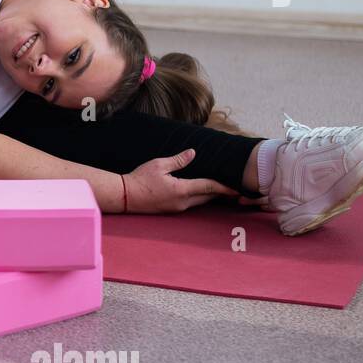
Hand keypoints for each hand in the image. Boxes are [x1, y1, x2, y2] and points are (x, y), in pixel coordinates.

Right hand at [122, 149, 237, 212]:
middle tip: (234, 188)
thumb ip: (178, 160)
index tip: (237, 188)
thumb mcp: (159, 165)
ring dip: (210, 195)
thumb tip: (193, 153)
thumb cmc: (140, 179)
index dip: (224, 187)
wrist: (125, 196)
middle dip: (221, 192)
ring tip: (221, 190)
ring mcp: (177, 208)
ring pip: (200, 201)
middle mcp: (182, 202)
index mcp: (181, 190)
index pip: (209, 187)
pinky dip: (199, 197)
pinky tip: (201, 192)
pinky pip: (191, 204)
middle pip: (208, 197)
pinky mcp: (171, 210)